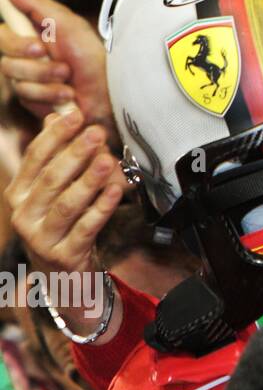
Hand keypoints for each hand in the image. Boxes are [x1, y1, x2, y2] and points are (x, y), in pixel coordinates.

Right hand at [0, 0, 112, 135]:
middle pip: (3, 51)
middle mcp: (25, 54)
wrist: (109, 95)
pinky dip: (50, 94)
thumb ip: (37, 5)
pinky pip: (26, 95)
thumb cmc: (93, 59)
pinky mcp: (31, 99)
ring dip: (45, 76)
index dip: (12, 38)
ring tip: (69, 77)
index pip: (4, 31)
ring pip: (13, 73)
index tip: (38, 45)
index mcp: (33, 33)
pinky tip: (68, 95)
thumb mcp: (69, 27)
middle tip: (51, 56)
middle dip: (31, 55)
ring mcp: (26, 77)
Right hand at [5, 109, 125, 339]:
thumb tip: (57, 116)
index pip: (35, 159)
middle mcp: (24, 214)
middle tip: (96, 132)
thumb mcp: (53, 190)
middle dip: (74, 153)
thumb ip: (55, 156)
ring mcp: (42, 237)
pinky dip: (101, 208)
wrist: (60, 274)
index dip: (55, 136)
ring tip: (106, 160)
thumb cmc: (60, 224)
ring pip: (66, 204)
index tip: (76, 115)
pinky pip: (85, 228)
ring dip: (88, 180)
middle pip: (51, 179)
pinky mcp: (64, 255)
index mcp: (20, 193)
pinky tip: (115, 190)